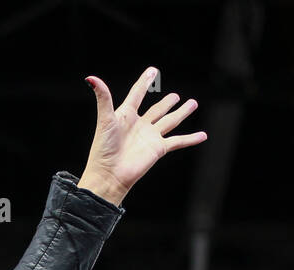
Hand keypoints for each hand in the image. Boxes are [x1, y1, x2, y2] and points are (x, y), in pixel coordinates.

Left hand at [81, 66, 207, 203]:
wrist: (109, 175)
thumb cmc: (103, 149)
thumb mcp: (105, 120)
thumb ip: (103, 98)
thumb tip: (90, 78)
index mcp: (125, 116)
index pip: (137, 94)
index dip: (144, 83)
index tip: (152, 71)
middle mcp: (139, 125)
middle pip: (157, 110)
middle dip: (167, 103)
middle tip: (175, 96)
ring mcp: (150, 137)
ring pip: (170, 121)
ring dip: (181, 113)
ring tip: (192, 103)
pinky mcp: (158, 148)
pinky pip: (178, 141)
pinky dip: (191, 138)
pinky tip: (203, 135)